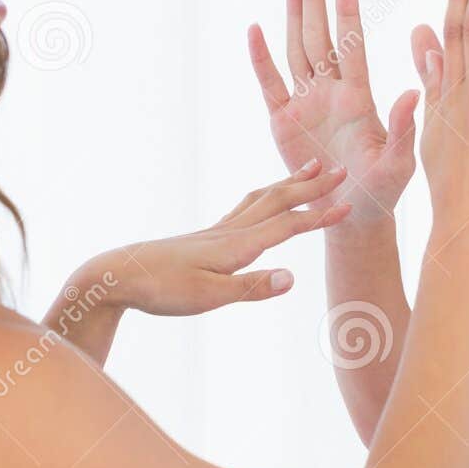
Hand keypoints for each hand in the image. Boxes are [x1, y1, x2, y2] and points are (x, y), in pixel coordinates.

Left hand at [83, 159, 352, 316]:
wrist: (118, 276)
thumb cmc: (162, 290)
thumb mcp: (209, 297)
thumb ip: (251, 287)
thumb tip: (293, 278)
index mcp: (237, 246)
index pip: (287, 226)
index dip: (319, 216)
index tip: (350, 205)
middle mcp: (230, 231)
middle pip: (278, 201)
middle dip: (310, 187)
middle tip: (338, 170)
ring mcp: (218, 230)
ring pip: (262, 198)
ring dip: (289, 184)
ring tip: (309, 170)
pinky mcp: (207, 236)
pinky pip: (246, 207)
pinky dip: (266, 195)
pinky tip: (266, 199)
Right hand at [248, 0, 419, 227]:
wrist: (353, 216)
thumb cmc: (383, 190)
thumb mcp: (399, 162)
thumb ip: (404, 128)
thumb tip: (415, 92)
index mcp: (359, 97)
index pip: (352, 44)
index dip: (347, 12)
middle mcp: (332, 92)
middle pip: (320, 36)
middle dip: (316, 0)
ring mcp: (306, 104)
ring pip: (297, 50)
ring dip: (294, 16)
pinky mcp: (283, 122)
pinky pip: (270, 84)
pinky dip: (261, 58)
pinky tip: (255, 29)